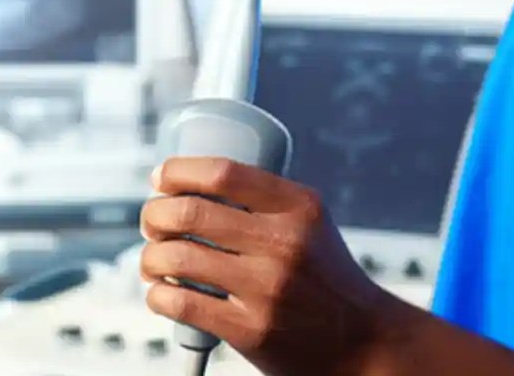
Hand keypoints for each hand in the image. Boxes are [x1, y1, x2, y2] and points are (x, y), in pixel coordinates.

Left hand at [140, 157, 410, 375]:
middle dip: (154, 215)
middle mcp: (284, 243)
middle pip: (189, 213)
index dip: (178, 171)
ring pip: (178, 257)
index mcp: (298, 207)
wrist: (363, 342)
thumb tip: (187, 185)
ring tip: (152, 262)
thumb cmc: (325, 278)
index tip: (160, 179)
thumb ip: (261, 201)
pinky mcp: (251, 330)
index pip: (223, 173)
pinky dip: (158, 295)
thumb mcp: (309, 224)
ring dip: (150, 257)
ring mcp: (267, 288)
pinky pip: (182, 302)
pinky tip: (161, 293)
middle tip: (151, 223)